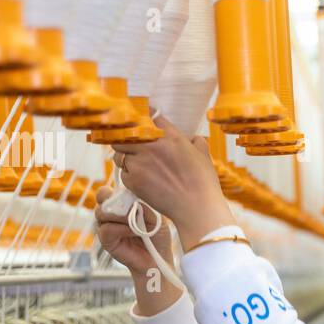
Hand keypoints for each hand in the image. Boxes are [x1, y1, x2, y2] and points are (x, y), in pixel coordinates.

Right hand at [94, 185, 173, 275]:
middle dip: (114, 199)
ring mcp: (106, 226)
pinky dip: (121, 228)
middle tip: (130, 207)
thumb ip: (142, 206)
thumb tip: (129, 200)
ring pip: (101, 212)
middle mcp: (111, 213)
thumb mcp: (155, 216)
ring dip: (120, 215)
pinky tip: (134, 231)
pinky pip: (105, 229)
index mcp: (120, 204)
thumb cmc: (157, 235)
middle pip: (101, 197)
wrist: (158, 258)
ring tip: (136, 222)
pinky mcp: (106, 240)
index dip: (113, 190)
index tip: (127, 195)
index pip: (107, 190)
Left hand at [110, 116, 233, 247]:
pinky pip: (123, 174)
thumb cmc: (203, 183)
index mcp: (170, 136)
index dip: (143, 119)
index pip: (148, 116)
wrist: (196, 207)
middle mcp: (151, 145)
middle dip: (126, 140)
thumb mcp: (204, 156)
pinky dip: (130, 178)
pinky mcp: (134, 180)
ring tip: (138, 168)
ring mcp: (140, 162)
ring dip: (126, 159)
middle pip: (125, 134)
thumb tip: (193, 139)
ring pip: (119, 154)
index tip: (140, 123)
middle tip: (132, 148)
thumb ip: (196, 143)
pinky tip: (142, 183)